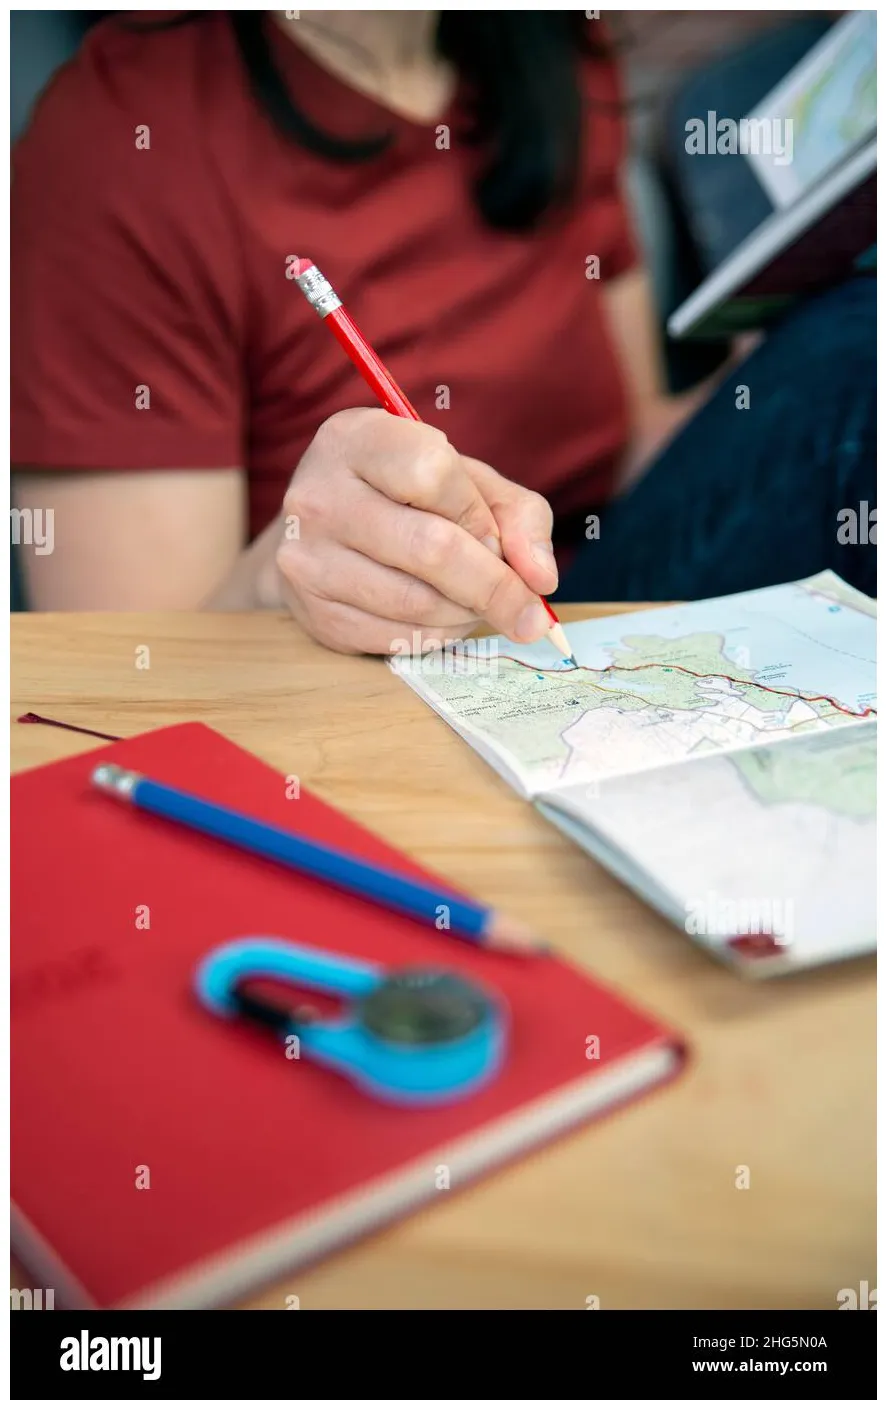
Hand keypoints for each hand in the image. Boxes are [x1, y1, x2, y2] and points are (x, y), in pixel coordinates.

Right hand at [274, 408, 558, 654]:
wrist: (324, 533)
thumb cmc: (405, 497)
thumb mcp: (464, 480)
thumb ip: (517, 515)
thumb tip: (540, 579)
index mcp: (355, 440)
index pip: (433, 474)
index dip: (480, 515)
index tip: (497, 539)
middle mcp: (318, 497)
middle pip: (431, 548)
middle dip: (495, 586)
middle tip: (528, 610)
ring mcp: (308, 560)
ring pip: (417, 603)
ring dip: (467, 614)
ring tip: (478, 604)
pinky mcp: (315, 615)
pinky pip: (396, 639)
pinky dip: (438, 636)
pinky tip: (444, 619)